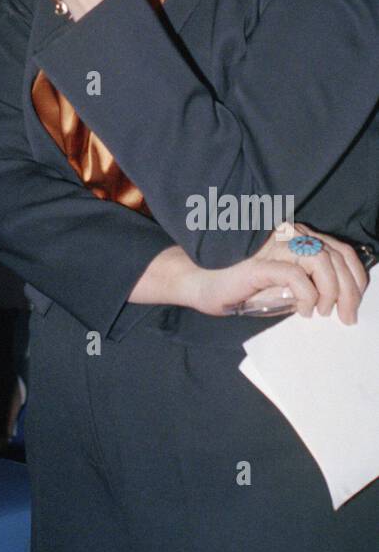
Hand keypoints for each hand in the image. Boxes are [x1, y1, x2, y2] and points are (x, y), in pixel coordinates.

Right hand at [184, 224, 367, 323]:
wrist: (197, 281)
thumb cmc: (238, 284)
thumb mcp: (281, 284)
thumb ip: (306, 281)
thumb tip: (340, 300)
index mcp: (296, 237)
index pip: (340, 250)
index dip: (355, 277)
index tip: (354, 303)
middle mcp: (288, 235)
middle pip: (337, 256)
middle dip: (349, 290)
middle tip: (346, 316)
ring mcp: (272, 247)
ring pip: (321, 261)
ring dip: (330, 291)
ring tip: (322, 311)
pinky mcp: (258, 264)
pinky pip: (295, 276)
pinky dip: (307, 295)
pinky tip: (303, 309)